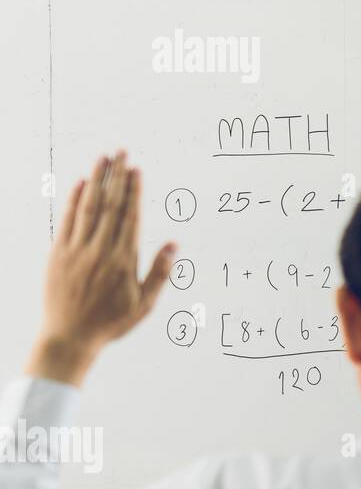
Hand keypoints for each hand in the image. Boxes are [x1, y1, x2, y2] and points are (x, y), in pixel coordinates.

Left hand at [26, 152, 175, 384]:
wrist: (69, 337)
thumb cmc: (111, 322)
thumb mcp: (144, 304)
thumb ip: (159, 273)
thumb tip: (173, 245)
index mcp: (123, 261)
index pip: (130, 217)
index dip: (134, 191)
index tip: (137, 170)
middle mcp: (99, 250)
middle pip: (110, 205)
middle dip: (117, 176)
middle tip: (122, 151)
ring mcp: (76, 250)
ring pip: (88, 207)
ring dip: (96, 180)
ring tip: (103, 158)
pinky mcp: (58, 254)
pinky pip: (67, 221)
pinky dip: (73, 200)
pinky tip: (80, 183)